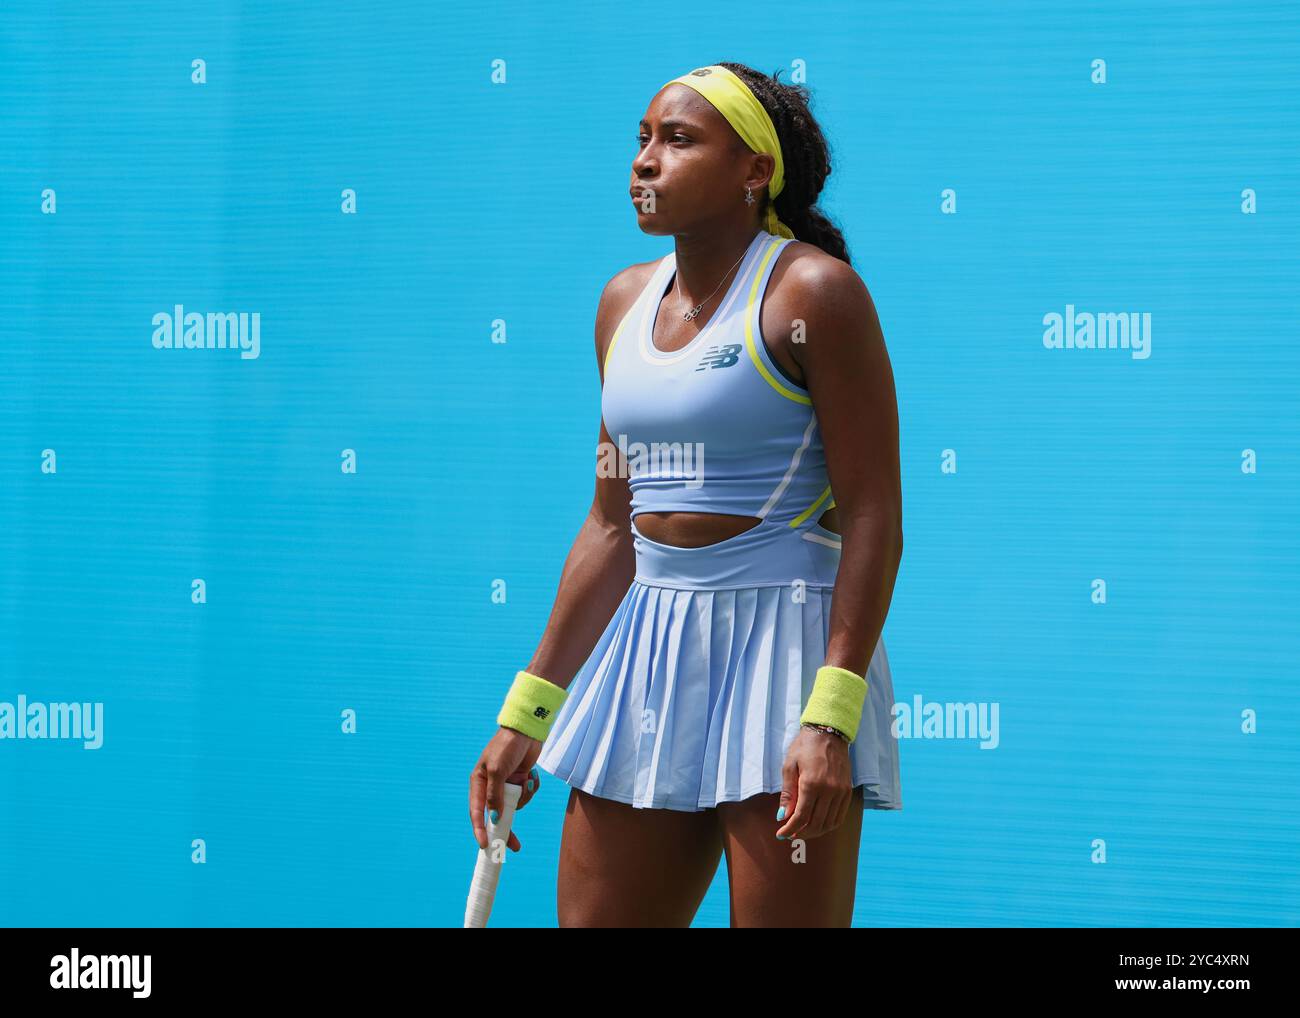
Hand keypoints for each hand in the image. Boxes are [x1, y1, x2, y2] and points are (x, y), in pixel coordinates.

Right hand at [469, 727, 543, 852]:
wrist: (527, 731)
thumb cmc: (507, 747)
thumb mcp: (498, 771)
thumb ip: (495, 796)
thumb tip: (495, 818)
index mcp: (479, 783)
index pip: (477, 812)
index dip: (480, 830)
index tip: (485, 845)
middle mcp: (491, 786)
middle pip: (497, 815)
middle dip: (507, 829)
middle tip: (515, 847)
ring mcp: (506, 785)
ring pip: (515, 805)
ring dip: (525, 797)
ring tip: (529, 779)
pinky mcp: (520, 781)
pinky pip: (526, 795)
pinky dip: (532, 788)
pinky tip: (533, 775)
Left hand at [773, 725, 853, 840]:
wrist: (828, 733)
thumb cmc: (805, 747)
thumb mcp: (789, 766)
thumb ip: (787, 793)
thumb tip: (782, 816)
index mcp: (811, 784)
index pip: (801, 817)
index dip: (790, 829)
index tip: (781, 834)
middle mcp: (829, 790)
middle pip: (816, 824)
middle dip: (801, 833)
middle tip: (790, 834)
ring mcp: (841, 791)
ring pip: (829, 823)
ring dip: (815, 832)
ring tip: (803, 831)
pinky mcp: (847, 791)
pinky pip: (840, 816)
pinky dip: (829, 825)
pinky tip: (819, 824)